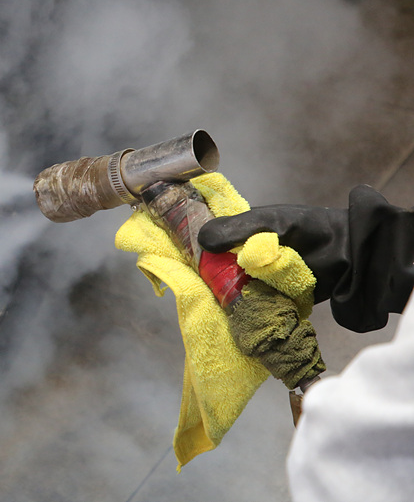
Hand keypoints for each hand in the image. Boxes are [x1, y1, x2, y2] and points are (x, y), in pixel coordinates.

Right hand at [200, 186, 413, 331]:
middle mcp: (245, 257)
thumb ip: (237, 229)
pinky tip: (240, 315)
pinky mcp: (271, 300)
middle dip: (211, 280)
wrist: (351, 254)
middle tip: (207, 287)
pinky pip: (251, 307)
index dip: (196, 252)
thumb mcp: (270, 221)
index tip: (185, 260)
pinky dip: (246, 312)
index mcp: (241, 234)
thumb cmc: (311, 228)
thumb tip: (201, 241)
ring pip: (231, 291)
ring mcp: (257, 280)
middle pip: (216, 271)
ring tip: (224, 304)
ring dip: (228, 299)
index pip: (209, 243)